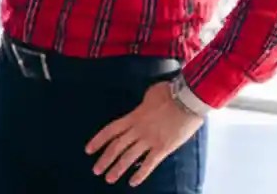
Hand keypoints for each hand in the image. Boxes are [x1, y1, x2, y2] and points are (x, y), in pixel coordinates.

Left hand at [85, 82, 204, 186]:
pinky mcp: (163, 148)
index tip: (88, 150)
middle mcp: (138, 129)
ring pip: (129, 157)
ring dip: (118, 169)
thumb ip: (142, 105)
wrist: (187, 100)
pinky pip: (149, 164)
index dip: (98, 140)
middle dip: (105, 159)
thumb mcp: (149, 95)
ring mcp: (150, 140)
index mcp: (133, 116)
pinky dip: (140, 174)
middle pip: (117, 146)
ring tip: (109, 179)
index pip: (110, 130)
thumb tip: (142, 107)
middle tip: (96, 170)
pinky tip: (133, 182)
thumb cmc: (170, 93)